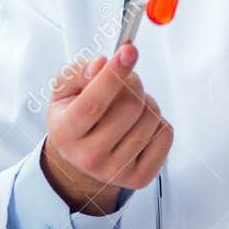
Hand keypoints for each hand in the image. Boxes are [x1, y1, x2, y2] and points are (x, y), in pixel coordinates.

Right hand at [41, 44, 171, 215]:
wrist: (81, 160)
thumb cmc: (74, 118)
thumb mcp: (63, 91)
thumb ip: (78, 72)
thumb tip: (100, 65)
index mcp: (65, 133)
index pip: (94, 102)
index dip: (114, 74)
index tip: (129, 51)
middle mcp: (89, 157)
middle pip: (130, 106)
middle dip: (133, 83)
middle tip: (125, 82)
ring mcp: (116, 170)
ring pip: (151, 117)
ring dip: (145, 101)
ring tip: (129, 107)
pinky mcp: (140, 177)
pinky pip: (165, 134)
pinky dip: (157, 121)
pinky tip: (139, 125)